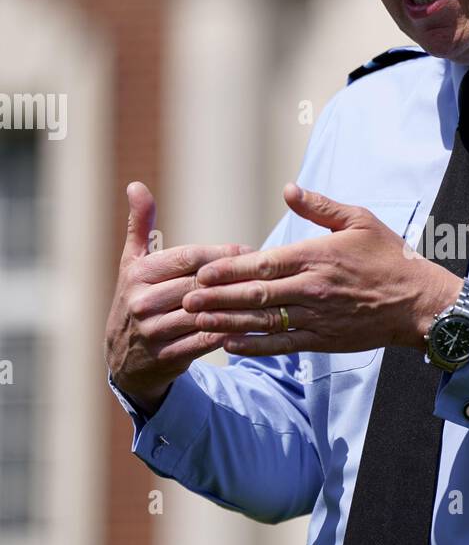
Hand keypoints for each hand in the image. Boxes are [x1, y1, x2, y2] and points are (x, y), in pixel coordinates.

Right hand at [104, 182, 256, 412]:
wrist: (124, 359)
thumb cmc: (137, 299)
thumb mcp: (132, 263)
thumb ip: (140, 224)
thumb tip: (136, 185)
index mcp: (138, 274)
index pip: (188, 258)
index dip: (222, 254)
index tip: (251, 250)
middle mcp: (142, 302)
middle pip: (200, 284)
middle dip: (235, 278)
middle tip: (268, 272)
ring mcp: (154, 332)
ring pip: (206, 313)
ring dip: (238, 305)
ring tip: (266, 296)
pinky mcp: (167, 357)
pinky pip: (206, 342)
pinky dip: (231, 332)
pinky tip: (254, 323)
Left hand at [181, 185, 463, 356]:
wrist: (420, 304)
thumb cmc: (390, 257)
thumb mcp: (361, 221)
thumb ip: (321, 207)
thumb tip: (288, 190)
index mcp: (319, 257)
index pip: (265, 264)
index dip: (231, 269)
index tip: (202, 271)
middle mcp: (314, 289)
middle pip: (257, 295)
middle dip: (218, 298)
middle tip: (185, 299)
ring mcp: (318, 317)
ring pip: (265, 322)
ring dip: (229, 322)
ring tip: (198, 321)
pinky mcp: (324, 340)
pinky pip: (284, 344)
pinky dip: (256, 346)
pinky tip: (232, 345)